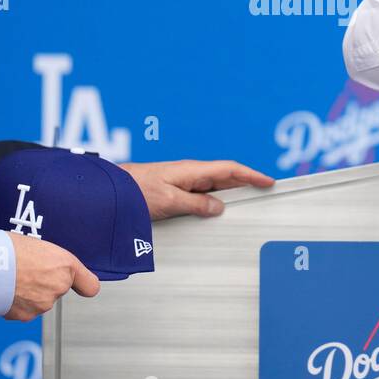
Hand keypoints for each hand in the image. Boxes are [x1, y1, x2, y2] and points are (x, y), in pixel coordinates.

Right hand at [4, 233, 99, 320]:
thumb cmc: (6, 250)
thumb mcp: (37, 245)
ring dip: (30, 294)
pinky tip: (7, 290)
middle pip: (56, 289)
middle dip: (44, 283)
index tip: (80, 285)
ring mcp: (43, 303)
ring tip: (13, 279)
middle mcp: (58, 286)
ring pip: (40, 300)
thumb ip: (49, 260)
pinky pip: (25, 309)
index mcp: (65, 265)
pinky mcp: (27, 316)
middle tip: (27, 272)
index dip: (83, 285)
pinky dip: (17, 303)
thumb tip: (46, 266)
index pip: (90, 285)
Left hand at [118, 159, 274, 220]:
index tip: (268, 181)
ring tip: (247, 200)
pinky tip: (217, 208)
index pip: (229, 170)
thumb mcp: (169, 201)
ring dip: (231, 191)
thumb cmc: (134, 191)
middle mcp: (190, 173)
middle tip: (264, 190)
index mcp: (192, 170)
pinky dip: (215, 198)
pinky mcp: (175, 189)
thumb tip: (218, 207)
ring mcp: (182, 180)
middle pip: (225, 176)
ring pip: (214, 185)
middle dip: (246, 181)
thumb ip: (195, 204)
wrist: (110, 190)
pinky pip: (202, 192)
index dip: (251, 175)